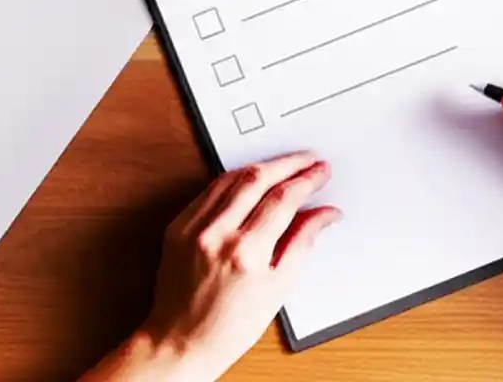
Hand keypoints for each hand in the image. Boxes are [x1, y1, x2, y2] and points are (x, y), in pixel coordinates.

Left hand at [108, 154, 340, 379]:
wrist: (181, 341)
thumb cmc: (228, 326)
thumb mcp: (279, 287)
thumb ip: (303, 242)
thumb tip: (325, 214)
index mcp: (246, 253)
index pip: (283, 199)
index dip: (307, 180)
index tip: (320, 172)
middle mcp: (217, 234)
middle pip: (258, 178)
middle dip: (289, 164)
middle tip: (309, 160)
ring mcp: (193, 228)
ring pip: (231, 177)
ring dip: (262, 166)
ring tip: (284, 165)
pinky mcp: (177, 227)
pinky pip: (209, 190)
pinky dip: (234, 179)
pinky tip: (250, 179)